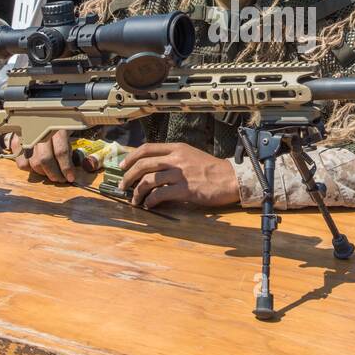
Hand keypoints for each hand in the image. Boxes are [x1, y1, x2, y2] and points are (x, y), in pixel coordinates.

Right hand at [11, 130, 74, 184]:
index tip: (71, 177)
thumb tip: (74, 164)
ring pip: (33, 163)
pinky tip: (38, 168)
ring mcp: (27, 138)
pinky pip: (22, 163)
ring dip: (44, 173)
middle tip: (61, 179)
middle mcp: (40, 132)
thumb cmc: (57, 125)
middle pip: (45, 159)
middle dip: (54, 174)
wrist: (40, 116)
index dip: (66, 167)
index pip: (61, 151)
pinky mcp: (18, 142)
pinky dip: (30, 169)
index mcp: (56, 127)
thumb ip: (69, 146)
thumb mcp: (67, 131)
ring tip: (51, 174)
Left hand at [119, 142, 240, 209]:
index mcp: (177, 148)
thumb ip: (174, 158)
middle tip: (123, 185)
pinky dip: (151, 201)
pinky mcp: (185, 190)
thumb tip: (153, 167)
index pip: (147, 148)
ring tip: (135, 200)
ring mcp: (181, 174)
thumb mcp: (191, 156)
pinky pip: (160, 195)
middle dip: (129, 176)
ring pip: (149, 180)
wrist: (231, 179)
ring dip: (138, 192)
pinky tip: (149, 205)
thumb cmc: (212, 170)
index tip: (123, 166)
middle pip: (143, 164)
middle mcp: (177, 159)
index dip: (131, 157)